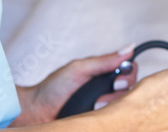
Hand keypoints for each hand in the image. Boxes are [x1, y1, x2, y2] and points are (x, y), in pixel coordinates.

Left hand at [10, 47, 137, 125]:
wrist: (37, 112)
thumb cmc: (53, 88)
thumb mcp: (79, 68)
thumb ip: (104, 61)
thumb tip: (129, 48)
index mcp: (103, 73)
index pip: (130, 70)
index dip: (128, 75)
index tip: (117, 81)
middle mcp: (106, 89)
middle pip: (130, 88)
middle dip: (119, 92)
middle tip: (102, 96)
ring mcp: (104, 105)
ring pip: (123, 104)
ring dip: (110, 105)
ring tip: (94, 106)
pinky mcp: (100, 119)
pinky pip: (113, 118)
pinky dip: (108, 115)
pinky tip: (96, 114)